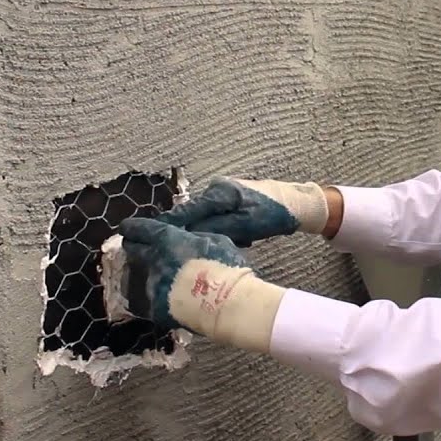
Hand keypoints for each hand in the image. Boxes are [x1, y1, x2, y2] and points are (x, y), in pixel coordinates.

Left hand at [118, 217, 286, 352]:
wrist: (227, 304)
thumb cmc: (226, 267)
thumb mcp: (215, 240)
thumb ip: (194, 238)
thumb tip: (188, 238)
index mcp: (168, 240)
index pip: (140, 229)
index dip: (133, 228)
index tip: (128, 228)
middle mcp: (154, 261)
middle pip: (133, 251)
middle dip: (134, 248)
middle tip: (138, 248)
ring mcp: (152, 286)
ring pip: (140, 277)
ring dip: (148, 274)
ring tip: (159, 278)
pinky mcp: (155, 309)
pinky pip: (149, 301)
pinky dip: (156, 298)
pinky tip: (166, 300)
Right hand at [157, 177, 328, 246]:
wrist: (297, 205)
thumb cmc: (273, 213)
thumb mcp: (245, 225)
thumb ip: (214, 229)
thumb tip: (187, 236)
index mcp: (219, 192)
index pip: (185, 211)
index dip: (165, 224)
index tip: (144, 233)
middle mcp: (217, 189)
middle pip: (192, 215)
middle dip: (188, 233)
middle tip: (179, 250)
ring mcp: (224, 194)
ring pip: (205, 219)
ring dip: (208, 234)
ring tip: (218, 246)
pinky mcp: (231, 201)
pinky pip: (216, 218)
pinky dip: (219, 230)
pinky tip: (232, 240)